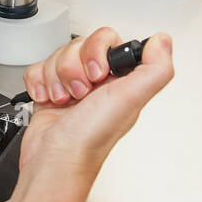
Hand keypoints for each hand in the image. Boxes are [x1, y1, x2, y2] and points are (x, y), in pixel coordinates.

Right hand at [18, 28, 173, 175]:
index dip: (96, 51)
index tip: (98, 73)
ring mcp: (72, 87)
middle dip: (72, 68)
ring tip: (63, 100)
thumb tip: (163, 41)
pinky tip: (47, 99)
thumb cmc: (90, 138)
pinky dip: (38, 83)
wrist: (54, 161)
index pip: (108, 40)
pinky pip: (38, 69)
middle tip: (80, 92)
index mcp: (121, 81)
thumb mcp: (131, 100)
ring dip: (55, 78)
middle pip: (77, 46)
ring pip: (56, 56)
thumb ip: (155, 69)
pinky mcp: (50, 92)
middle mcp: (98, 83)